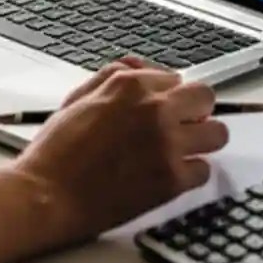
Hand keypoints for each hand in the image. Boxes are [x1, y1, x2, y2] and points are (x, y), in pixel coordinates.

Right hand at [14, 59, 228, 242]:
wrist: (46, 195)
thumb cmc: (56, 152)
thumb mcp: (78, 97)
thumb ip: (112, 76)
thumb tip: (139, 66)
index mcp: (130, 85)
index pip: (175, 78)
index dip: (169, 96)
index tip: (164, 108)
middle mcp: (154, 109)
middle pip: (205, 98)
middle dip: (196, 110)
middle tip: (183, 124)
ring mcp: (166, 144)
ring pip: (217, 133)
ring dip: (202, 140)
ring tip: (183, 150)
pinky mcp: (171, 179)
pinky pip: (204, 171)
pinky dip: (190, 174)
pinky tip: (171, 175)